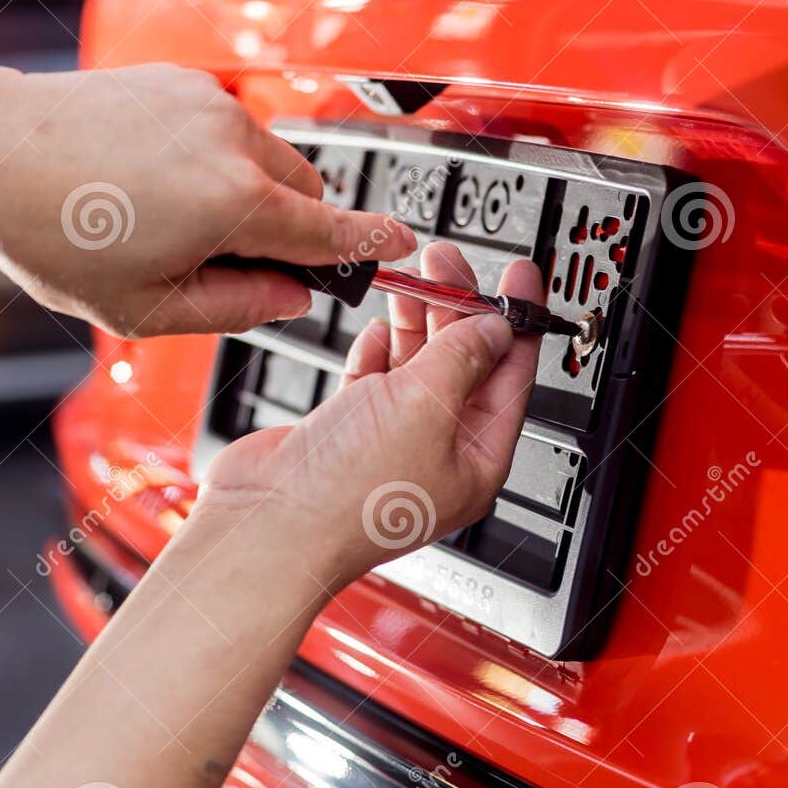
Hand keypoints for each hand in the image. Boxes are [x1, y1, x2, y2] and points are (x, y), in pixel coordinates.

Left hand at [0, 63, 415, 337]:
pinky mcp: (187, 81)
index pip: (330, 231)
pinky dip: (217, 158)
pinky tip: (156, 180)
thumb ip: (237, 309)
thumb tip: (289, 297)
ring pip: (271, 160)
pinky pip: (232, 129)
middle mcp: (235, 144)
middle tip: (226, 263)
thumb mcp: (146, 309)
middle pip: (306, 195)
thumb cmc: (52, 230)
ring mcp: (211, 105)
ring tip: (171, 218)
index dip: (372, 243)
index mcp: (234, 205)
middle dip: (287, 230)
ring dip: (251, 193)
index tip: (404, 244)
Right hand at [197, 243, 542, 588]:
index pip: (511, 378)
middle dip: (459, 308)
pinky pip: (376, 380)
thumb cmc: (347, 497)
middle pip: (464, 364)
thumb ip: (461, 357)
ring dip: (418, 320)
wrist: (268, 524)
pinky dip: (380, 350)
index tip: (519, 278)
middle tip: (449, 263)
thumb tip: (493, 326)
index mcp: (477, 461)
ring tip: (414, 278)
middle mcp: (438, 452)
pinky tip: (381, 331)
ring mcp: (391, 442)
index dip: (516, 322)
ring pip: (418, 365)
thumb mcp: (425, 407)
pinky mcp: (347, 433)